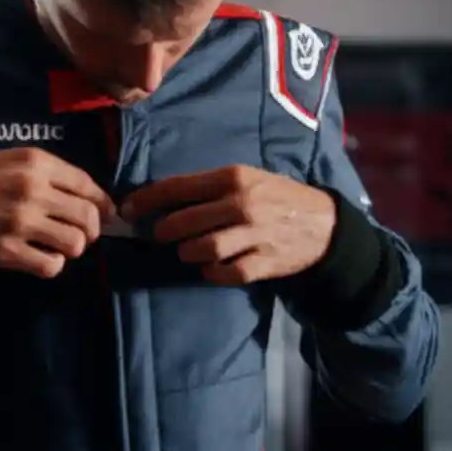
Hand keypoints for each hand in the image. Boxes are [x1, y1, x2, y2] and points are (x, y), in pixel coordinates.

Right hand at [0, 147, 115, 278]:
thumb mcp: (10, 158)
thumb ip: (46, 174)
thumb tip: (81, 196)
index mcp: (38, 164)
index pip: (88, 186)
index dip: (103, 204)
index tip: (105, 213)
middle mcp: (35, 192)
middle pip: (88, 218)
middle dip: (91, 229)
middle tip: (81, 234)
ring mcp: (23, 223)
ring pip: (75, 244)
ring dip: (72, 248)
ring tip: (58, 246)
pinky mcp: (8, 252)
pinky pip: (51, 266)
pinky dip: (52, 265)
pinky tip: (40, 259)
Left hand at [120, 165, 336, 285]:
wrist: (323, 224)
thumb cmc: (276, 197)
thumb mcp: (247, 178)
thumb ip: (208, 188)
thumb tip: (162, 200)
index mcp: (233, 177)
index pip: (177, 187)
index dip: (147, 200)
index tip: (128, 210)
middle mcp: (242, 203)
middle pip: (184, 222)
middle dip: (164, 232)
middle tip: (160, 236)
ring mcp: (254, 234)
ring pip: (203, 249)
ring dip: (187, 252)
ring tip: (187, 251)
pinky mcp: (264, 262)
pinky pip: (225, 273)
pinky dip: (211, 273)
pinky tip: (210, 268)